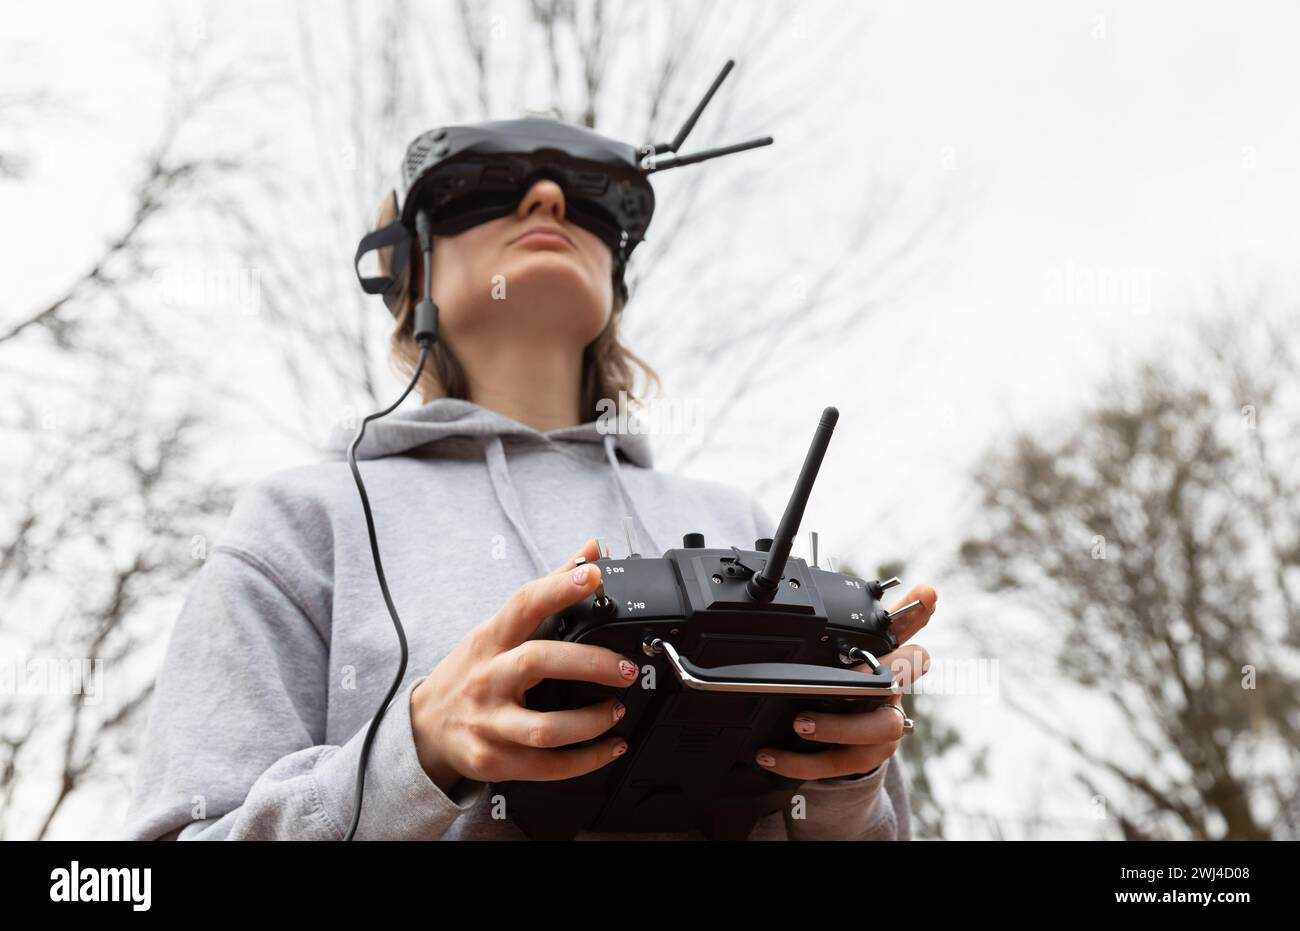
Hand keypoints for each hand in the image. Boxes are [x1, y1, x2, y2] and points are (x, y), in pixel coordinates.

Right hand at [410, 538, 638, 793]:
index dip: (558, 587)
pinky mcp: (496, 762)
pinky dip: (588, 759)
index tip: (593, 574)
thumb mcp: (498, 631)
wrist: (425, 729)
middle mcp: (488, 680)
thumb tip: (590, 551)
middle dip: (590, 663)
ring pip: (545, 728)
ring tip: (617, 710)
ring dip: (591, 722)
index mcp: (491, 640)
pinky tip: (611, 745)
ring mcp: (489, 724)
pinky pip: (549, 767)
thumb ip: (547, 591)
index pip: (523, 604)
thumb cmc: (471, 672)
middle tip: (625, 668)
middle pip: (537, 663)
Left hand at [753, 584, 936, 779]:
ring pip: (861, 745)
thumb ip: (896, 619)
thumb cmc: (867, 681)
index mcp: (895, 677)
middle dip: (853, 714)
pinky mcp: (855, 762)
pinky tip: (767, 754)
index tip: (891, 653)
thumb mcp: (877, 648)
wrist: (860, 732)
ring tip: (796, 725)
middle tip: (820, 701)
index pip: (913, 661)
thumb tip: (927, 590)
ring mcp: (875, 742)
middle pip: (885, 720)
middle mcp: (889, 710)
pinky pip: (828, 766)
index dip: (908, 657)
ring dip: (830, 733)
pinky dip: (796, 763)